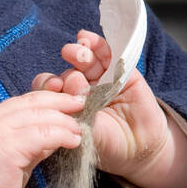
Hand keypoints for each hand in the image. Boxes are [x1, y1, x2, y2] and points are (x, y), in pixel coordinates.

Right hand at [0, 88, 87, 187]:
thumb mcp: (3, 160)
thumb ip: (24, 146)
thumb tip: (51, 140)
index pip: (19, 102)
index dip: (44, 100)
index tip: (64, 104)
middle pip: (31, 102)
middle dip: (59, 101)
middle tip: (79, 104)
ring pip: (40, 115)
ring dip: (64, 120)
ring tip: (79, 129)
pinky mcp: (9, 146)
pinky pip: (43, 134)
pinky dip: (62, 135)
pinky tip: (73, 141)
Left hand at [32, 30, 186, 187]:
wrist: (140, 148)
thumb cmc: (108, 146)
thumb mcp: (87, 135)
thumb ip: (74, 114)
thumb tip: (67, 86)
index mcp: (66, 106)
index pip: (49, 91)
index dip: (47, 85)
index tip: (53, 87)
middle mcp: (80, 90)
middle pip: (65, 73)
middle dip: (64, 72)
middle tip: (68, 78)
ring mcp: (99, 79)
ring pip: (84, 60)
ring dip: (78, 54)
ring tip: (78, 54)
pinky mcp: (119, 71)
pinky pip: (106, 54)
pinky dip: (96, 45)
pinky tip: (88, 39)